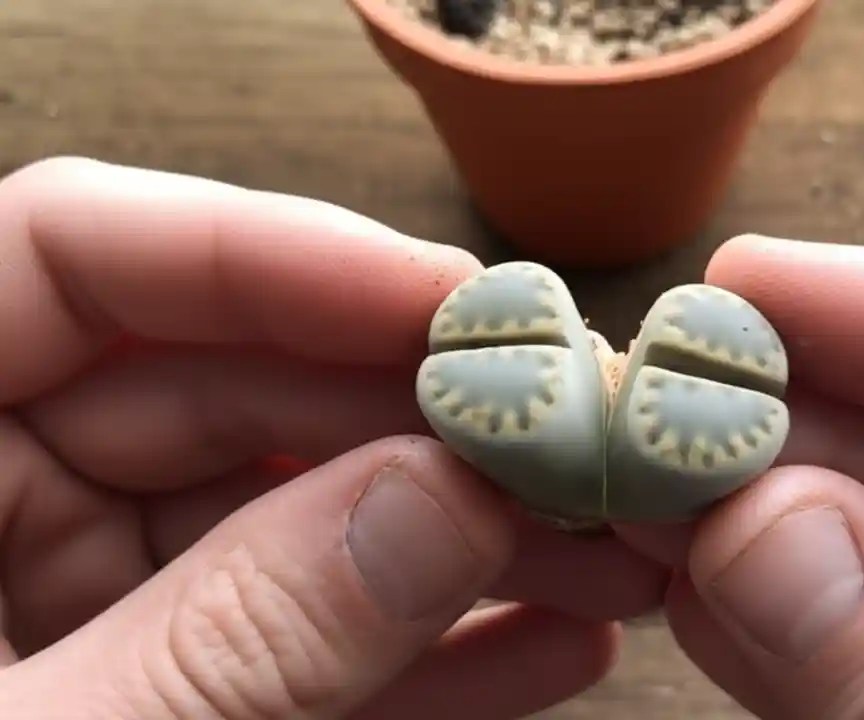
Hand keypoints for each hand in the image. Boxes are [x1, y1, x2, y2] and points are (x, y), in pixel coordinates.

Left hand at [0, 158, 665, 718]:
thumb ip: (233, 637)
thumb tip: (444, 502)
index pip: (69, 258)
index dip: (271, 255)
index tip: (452, 303)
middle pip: (228, 390)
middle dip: (422, 423)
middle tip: (578, 443)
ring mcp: (76, 607)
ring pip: (289, 524)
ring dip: (459, 545)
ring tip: (612, 553)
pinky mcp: (151, 697)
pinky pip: (293, 651)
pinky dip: (419, 658)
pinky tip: (549, 643)